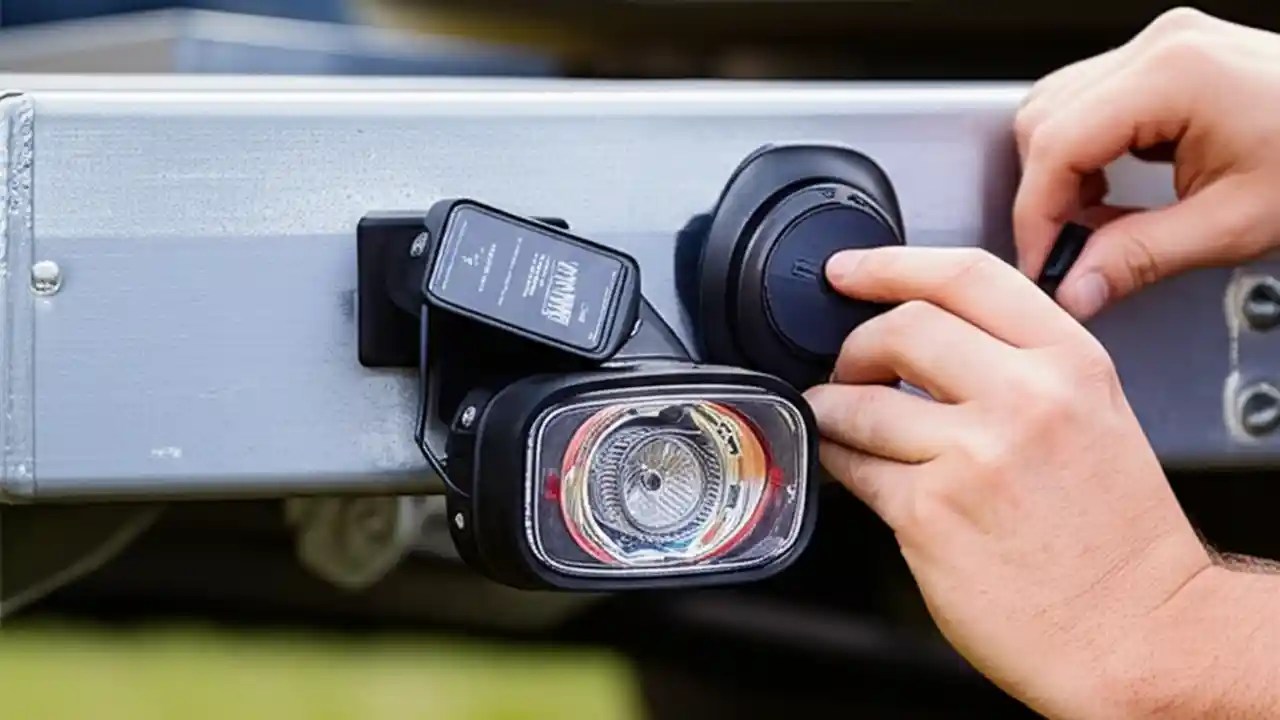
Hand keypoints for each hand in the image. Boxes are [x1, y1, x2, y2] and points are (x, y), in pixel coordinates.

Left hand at [808, 246, 1215, 717]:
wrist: (1137, 631)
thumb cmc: (1116, 536)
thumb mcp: (1092, 415)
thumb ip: (1018, 364)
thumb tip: (924, 338)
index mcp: (1069, 364)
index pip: (964, 276)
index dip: (889, 264)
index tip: (848, 270)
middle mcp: (1024, 399)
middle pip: (899, 329)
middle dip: (854, 346)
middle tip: (846, 366)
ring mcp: (972, 457)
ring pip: (859, 403)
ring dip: (830, 407)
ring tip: (836, 418)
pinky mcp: (929, 515)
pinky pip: (854, 468)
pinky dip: (837, 459)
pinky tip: (848, 464)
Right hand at [1014, 7, 1279, 319]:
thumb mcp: (1236, 224)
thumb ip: (1140, 257)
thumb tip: (1074, 288)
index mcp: (1174, 74)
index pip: (1058, 144)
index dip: (1036, 213)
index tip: (1041, 264)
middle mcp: (1160, 47)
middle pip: (1044, 120)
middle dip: (1044, 194)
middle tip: (1065, 253)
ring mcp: (1162, 48)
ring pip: (1056, 109)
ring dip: (1059, 174)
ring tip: (1090, 225)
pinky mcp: (1167, 62)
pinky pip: (1090, 104)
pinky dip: (1085, 155)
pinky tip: (1108, 192)